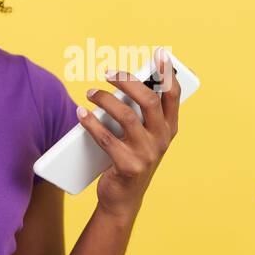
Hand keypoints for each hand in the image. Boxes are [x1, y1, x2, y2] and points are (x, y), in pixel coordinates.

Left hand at [76, 46, 180, 222]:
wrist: (123, 199)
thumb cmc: (130, 158)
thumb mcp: (141, 136)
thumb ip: (139, 113)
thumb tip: (122, 82)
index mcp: (168, 129)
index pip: (173, 96)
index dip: (167, 74)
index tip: (159, 54)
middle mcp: (161, 140)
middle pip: (148, 100)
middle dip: (127, 81)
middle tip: (108, 72)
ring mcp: (147, 154)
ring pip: (126, 116)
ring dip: (105, 99)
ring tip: (90, 93)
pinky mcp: (129, 166)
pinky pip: (107, 139)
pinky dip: (91, 123)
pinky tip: (81, 114)